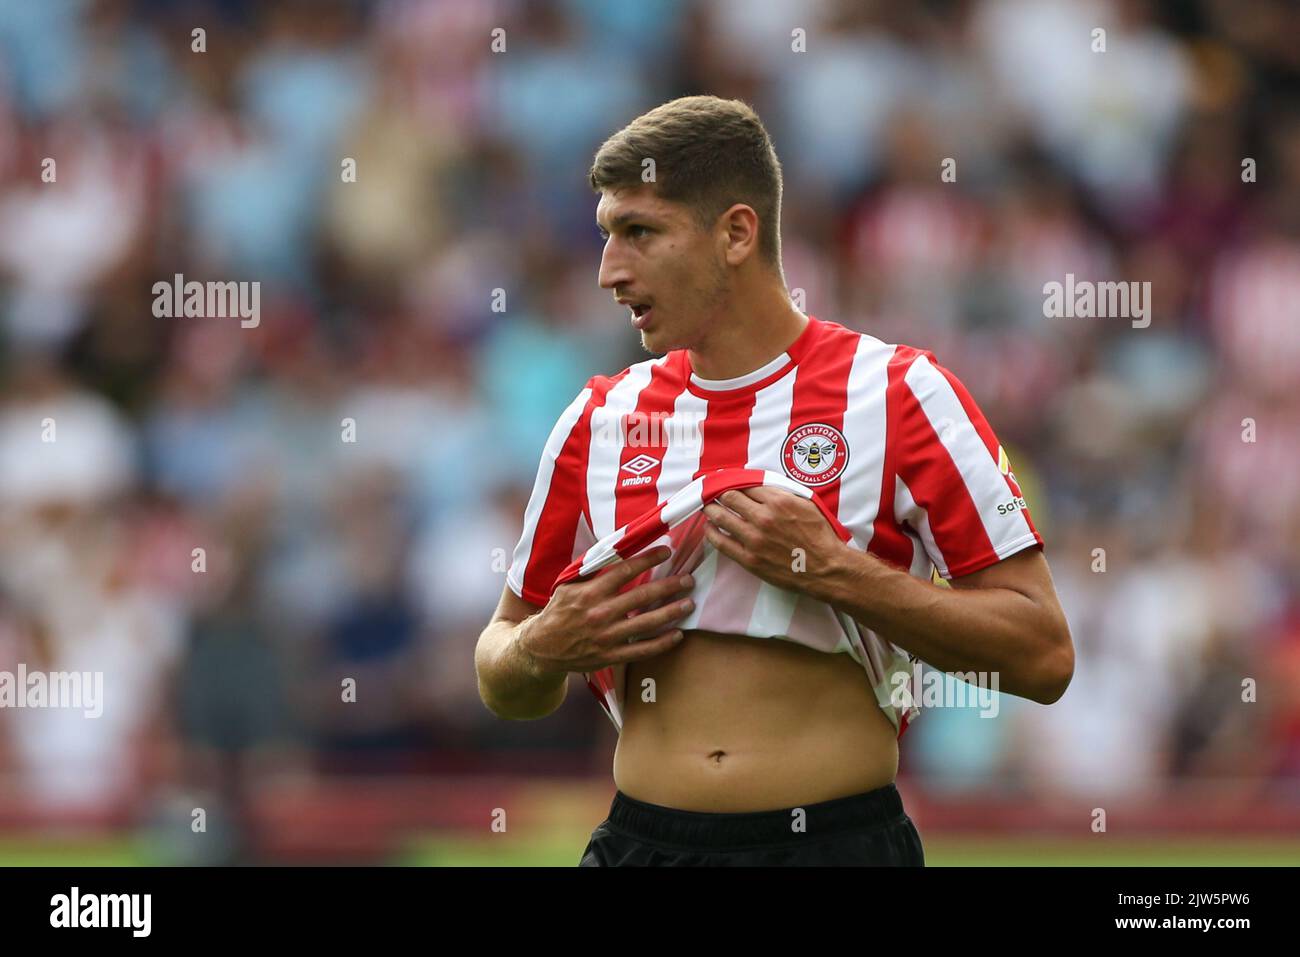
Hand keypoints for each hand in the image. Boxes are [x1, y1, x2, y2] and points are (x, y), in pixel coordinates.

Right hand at [519, 545, 695, 675]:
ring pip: (646, 623)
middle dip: (669, 586)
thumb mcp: (568, 585)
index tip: (667, 551)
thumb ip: (591, 571)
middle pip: (642, 596)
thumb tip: (616, 549)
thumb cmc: (558, 611)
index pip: (625, 570)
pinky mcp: (610, 656)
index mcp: (590, 592)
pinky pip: (642, 650)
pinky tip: (677, 635)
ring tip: (689, 603)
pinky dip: (662, 643)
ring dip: (671, 612)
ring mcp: (607, 636)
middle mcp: (600, 613)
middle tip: (688, 579)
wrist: (541, 647)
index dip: (648, 559)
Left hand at [702, 487, 846, 593]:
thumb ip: (781, 494)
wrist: (825, 568)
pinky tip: (709, 528)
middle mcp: (763, 517)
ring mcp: (754, 539)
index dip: (733, 482)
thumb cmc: (819, 536)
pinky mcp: (749, 559)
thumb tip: (759, 487)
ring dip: (711, 509)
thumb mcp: (805, 505)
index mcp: (778, 501)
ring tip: (707, 507)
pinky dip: (711, 533)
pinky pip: (721, 543)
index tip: (726, 482)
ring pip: (721, 517)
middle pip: (729, 497)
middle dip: (719, 493)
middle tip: (713, 493)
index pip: (745, 485)